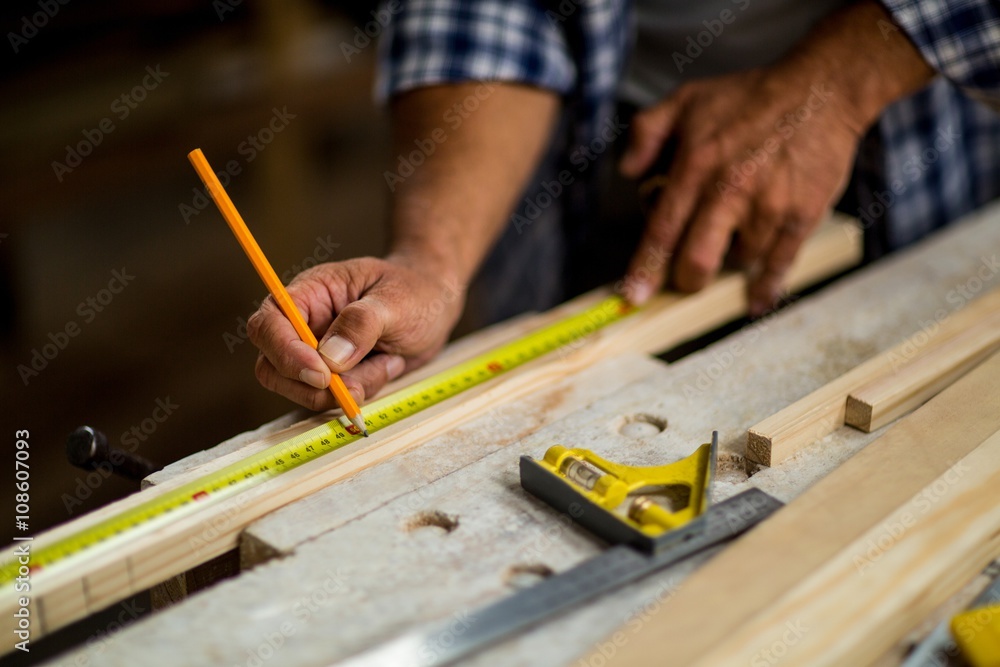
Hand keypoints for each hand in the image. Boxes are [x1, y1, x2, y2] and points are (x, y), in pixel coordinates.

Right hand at [247, 255, 464, 410]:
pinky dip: (363, 391)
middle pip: (272, 367)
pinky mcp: (334, 377)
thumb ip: (362, 323)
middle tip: (357, 386)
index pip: (269, 324)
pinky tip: (388, 365)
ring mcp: (316, 354)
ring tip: (387, 361)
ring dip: (348, 389)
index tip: (322, 375)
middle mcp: (304, 325)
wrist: (435, 305)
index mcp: (309, 293)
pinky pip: (333, 399)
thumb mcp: (395, 300)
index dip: (286, 353)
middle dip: (313, 387)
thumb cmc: (414, 291)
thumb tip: (329, 357)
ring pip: (303, 391)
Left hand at [619, 64, 862, 313]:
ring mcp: (768, 206)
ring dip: (729, 264)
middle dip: (686, 281)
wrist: (820, 90)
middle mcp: (730, 190)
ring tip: (730, 245)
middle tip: (684, 279)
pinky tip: (757, 298)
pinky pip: (780, 264)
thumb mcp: (686, 99)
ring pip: (738, 263)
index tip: (634, 296)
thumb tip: (628, 171)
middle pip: (698, 261)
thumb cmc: (750, 97)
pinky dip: (766, 286)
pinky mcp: (802, 215)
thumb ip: (646, 132)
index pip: (662, 231)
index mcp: (696, 165)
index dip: (646, 269)